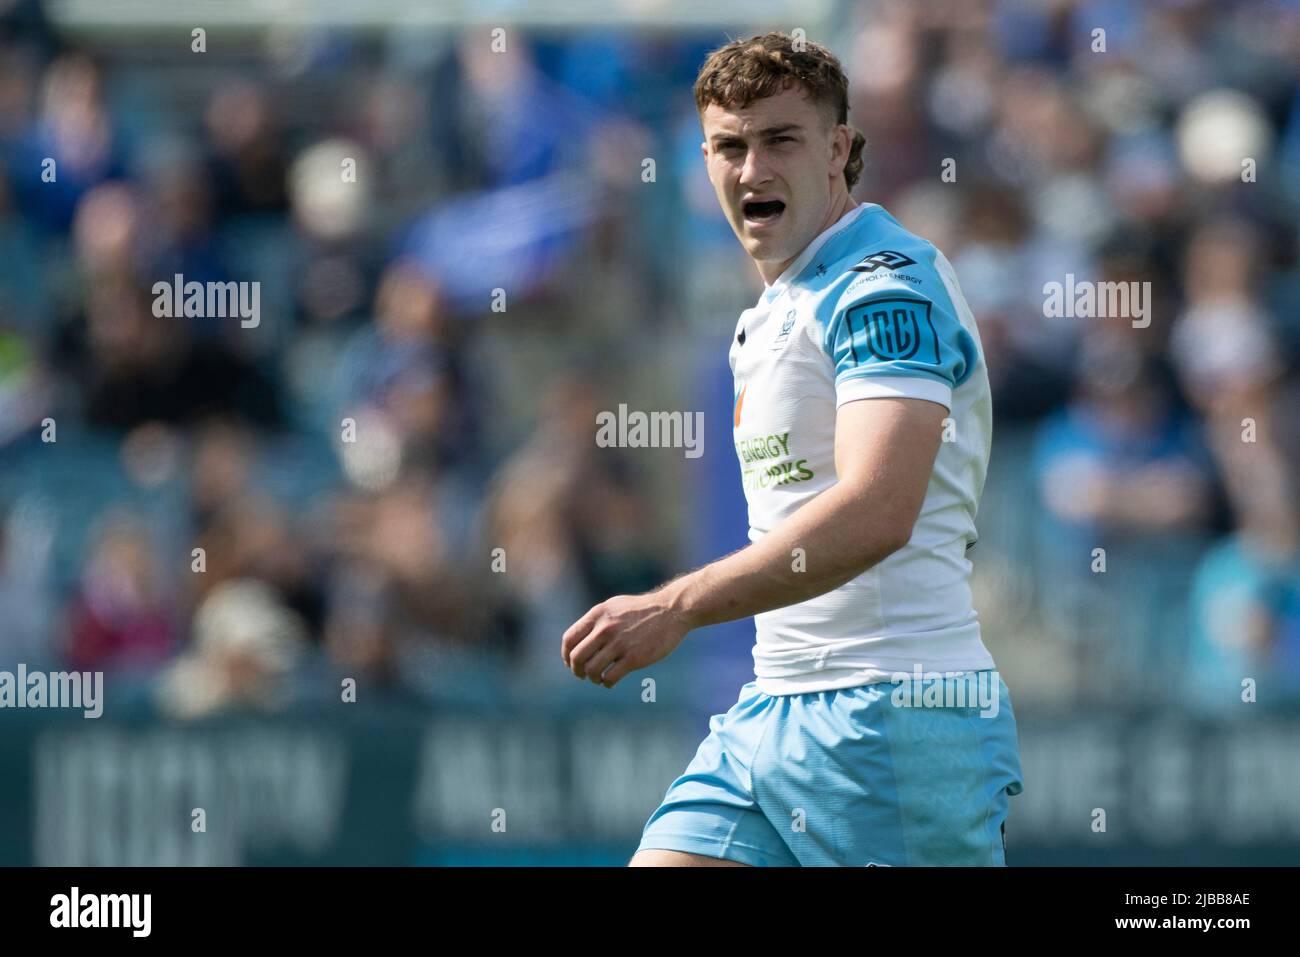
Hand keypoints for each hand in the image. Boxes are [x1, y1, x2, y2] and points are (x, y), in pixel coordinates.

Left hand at [561, 591, 691, 687]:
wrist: (671, 611)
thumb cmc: (642, 610)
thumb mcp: (614, 607)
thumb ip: (595, 621)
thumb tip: (577, 640)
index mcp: (598, 615)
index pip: (569, 639)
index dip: (566, 655)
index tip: (570, 662)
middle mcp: (605, 628)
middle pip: (577, 657)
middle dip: (576, 670)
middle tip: (582, 674)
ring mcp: (619, 644)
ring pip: (592, 670)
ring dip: (592, 678)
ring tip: (599, 678)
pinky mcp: (634, 658)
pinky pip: (610, 678)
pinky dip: (606, 683)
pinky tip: (610, 681)